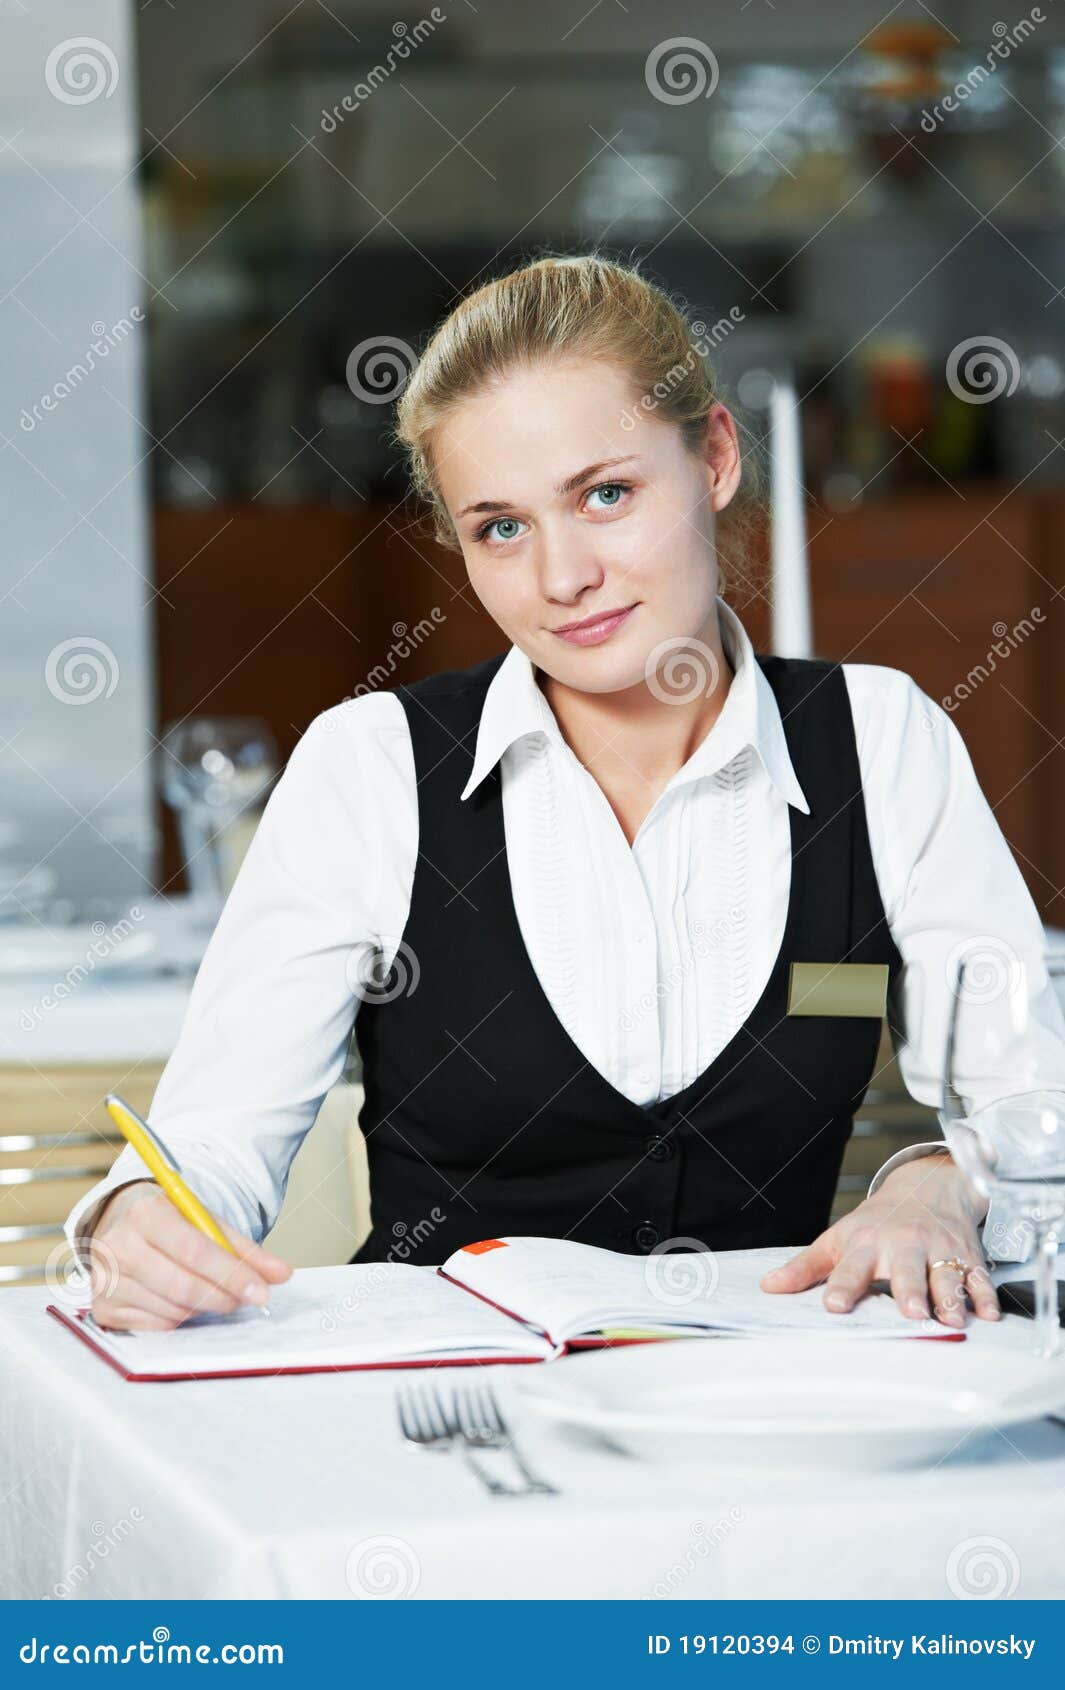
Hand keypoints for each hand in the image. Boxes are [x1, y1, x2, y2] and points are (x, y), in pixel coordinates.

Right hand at [87, 1180, 292, 1331]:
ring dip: (202, 1308)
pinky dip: (179, 1318)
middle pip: (182, 1285)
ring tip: (211, 1292)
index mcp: (144, 1213)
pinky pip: (156, 1326)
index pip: (194, 1250)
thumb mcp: (206, 1222)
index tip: (262, 1291)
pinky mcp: (102, 1309)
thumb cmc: (170, 1224)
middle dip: (223, 1297)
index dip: (231, 1273)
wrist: (124, 1226)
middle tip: (246, 1299)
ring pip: (172, 1309)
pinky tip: (182, 1301)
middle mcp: (117, 1245)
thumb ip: (244, 1249)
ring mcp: (105, 1280)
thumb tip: (281, 1274)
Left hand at [759, 1153, 1000, 1326]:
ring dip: (950, 1297)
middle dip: (910, 1291)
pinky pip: (979, 1276)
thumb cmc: (876, 1221)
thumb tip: (769, 1287)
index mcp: (866, 1244)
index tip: (834, 1304)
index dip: (842, 1287)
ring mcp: (937, 1249)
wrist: (927, 1186)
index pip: (850, 1268)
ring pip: (946, 1275)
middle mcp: (903, 1245)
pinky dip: (986, 1295)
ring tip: (952, 1319)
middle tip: (912, 1313)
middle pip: (906, 1271)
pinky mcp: (966, 1255)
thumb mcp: (837, 1239)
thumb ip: (805, 1267)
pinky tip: (988, 1312)